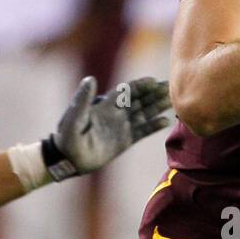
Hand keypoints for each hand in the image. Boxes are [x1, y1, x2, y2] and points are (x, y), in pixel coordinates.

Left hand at [41, 75, 171, 179]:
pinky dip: (153, 126)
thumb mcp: (74, 117)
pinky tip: (165, 121)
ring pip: (144, 114)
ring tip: (172, 101)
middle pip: (139, 100)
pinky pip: (142, 131)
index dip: (140, 86)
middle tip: (171, 87)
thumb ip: (83, 99)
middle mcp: (116, 114)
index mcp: (105, 105)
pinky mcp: (125, 141)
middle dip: (154, 93)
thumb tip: (90, 78)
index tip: (153, 81)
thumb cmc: (68, 137)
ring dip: (157, 107)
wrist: (68, 159)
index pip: (126, 91)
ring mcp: (122, 127)